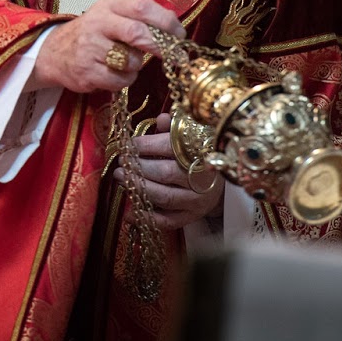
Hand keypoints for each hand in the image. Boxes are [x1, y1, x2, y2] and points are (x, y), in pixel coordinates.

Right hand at [34, 0, 183, 93]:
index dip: (166, 22)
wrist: (56, 51)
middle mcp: (98, 22)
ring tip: (126, 61)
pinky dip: (125, 80)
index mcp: (110, 4)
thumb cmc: (96, 32)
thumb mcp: (114, 14)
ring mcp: (90, 48)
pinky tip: (115, 73)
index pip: (142, 7)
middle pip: (138, 33)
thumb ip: (141, 17)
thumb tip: (177, 32)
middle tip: (175, 56)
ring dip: (137, 65)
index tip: (180, 35)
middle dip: (161, 46)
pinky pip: (121, 80)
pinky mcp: (87, 71)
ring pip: (131, 61)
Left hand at [110, 113, 225, 230]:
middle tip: (121, 162)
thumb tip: (161, 119)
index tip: (129, 144)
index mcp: (201, 154)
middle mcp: (201, 179)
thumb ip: (174, 131)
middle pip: (166, 173)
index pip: (172, 147)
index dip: (146, 145)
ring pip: (165, 197)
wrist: (221, 185)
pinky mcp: (190, 217)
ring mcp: (196, 201)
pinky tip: (129, 213)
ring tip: (120, 178)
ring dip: (138, 188)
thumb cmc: (199, 158)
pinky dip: (146, 217)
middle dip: (139, 167)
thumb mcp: (191, 140)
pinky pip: (167, 221)